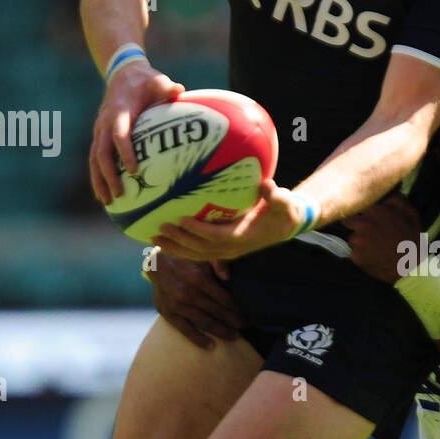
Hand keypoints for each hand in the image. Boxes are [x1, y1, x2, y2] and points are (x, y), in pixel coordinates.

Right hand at [89, 64, 184, 203]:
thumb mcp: (157, 80)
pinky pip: (95, 158)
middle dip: (108, 174)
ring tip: (107, 202)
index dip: (125, 152)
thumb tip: (179, 91)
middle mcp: (105, 122)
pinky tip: (105, 195)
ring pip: (94, 158)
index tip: (134, 170)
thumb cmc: (145, 81)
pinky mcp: (99, 136)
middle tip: (119, 194)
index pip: (119, 135)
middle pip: (102, 152)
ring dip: (99, 180)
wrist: (123, 74)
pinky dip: (97, 176)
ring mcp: (100, 130)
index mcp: (119, 111)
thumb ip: (166, 87)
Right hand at [148, 251, 243, 349]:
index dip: (238, 309)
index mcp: (198, 278)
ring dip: (222, 331)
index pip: (224, 299)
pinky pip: (186, 330)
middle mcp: (188, 293)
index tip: (249, 316)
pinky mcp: (168, 314)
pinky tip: (212, 346)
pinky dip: (199, 339)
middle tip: (246, 328)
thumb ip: (218, 262)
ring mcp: (177, 306)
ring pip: (205, 323)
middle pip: (217, 312)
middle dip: (234, 321)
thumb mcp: (202, 256)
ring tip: (235, 336)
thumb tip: (227, 277)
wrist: (156, 266)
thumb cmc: (186, 261)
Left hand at [151, 178, 304, 262]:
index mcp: (244, 236)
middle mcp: (233, 247)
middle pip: (201, 248)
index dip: (199, 230)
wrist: (286, 226)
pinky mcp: (222, 249)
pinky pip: (198, 252)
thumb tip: (267, 184)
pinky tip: (164, 240)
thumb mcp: (285, 202)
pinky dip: (180, 248)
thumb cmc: (284, 211)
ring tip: (153, 238)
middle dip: (179, 240)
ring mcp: (226, 251)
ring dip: (175, 247)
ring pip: (196, 253)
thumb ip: (276, 196)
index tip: (182, 219)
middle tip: (159, 227)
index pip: (217, 236)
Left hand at [344, 194, 421, 283]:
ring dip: (359, 241)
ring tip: (375, 247)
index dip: (360, 210)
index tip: (364, 214)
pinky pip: (354, 253)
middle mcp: (363, 224)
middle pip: (347, 220)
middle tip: (367, 231)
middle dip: (354, 224)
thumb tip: (384, 194)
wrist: (411, 268)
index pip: (356, 204)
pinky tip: (374, 256)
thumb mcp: (411, 214)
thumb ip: (396, 199)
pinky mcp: (356, 256)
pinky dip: (361, 255)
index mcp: (375, 211)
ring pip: (352, 238)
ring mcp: (358, 241)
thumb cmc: (412, 240)